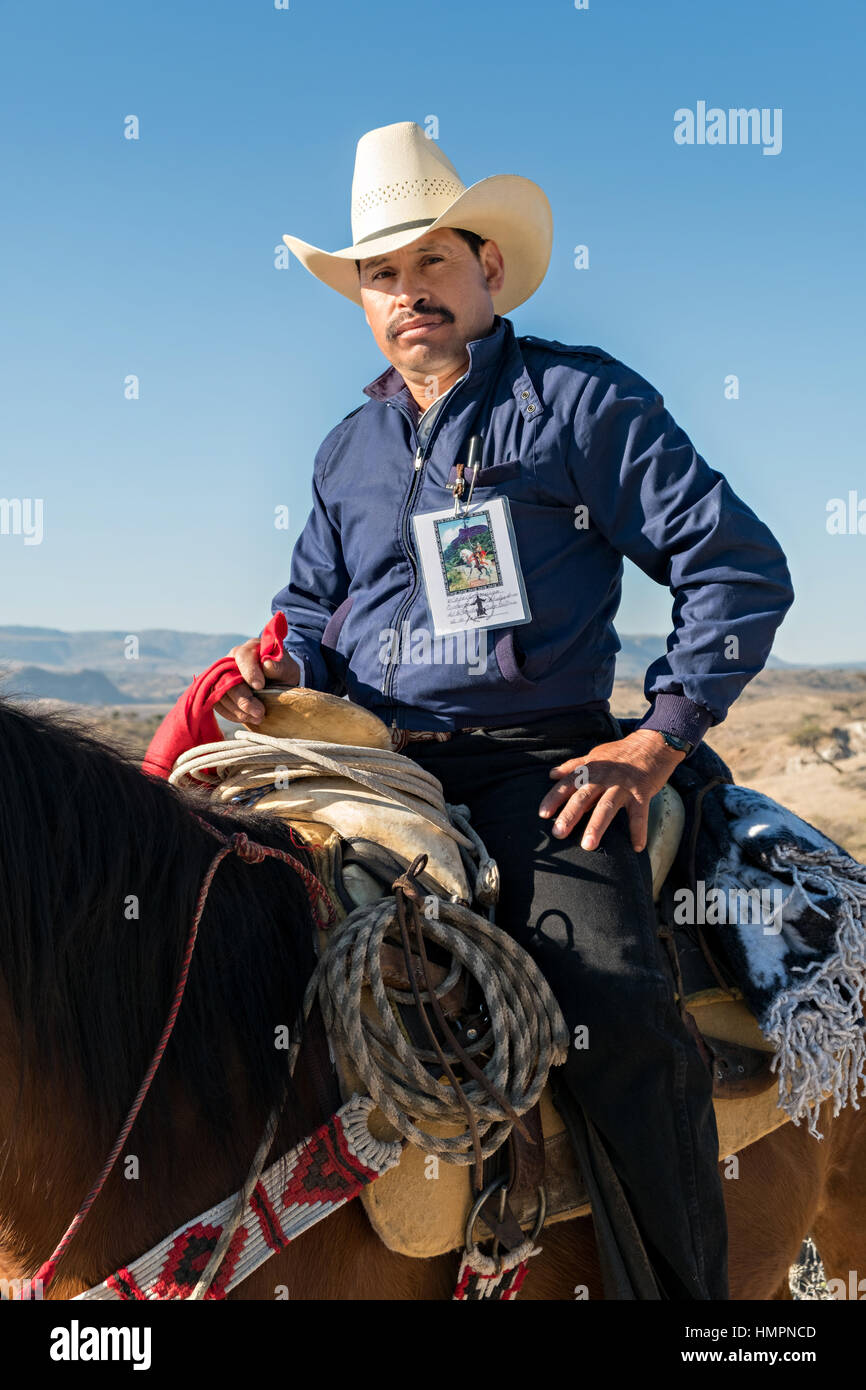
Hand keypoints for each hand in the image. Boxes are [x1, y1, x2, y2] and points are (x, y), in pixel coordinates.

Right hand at [213, 639, 300, 724]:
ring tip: (256, 718)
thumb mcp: (286, 668)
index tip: (260, 686)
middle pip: (228, 679)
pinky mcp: (219, 691)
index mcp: (249, 649)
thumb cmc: (282, 672)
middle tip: (259, 712)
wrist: (277, 682)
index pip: (243, 657)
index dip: (249, 672)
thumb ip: (278, 667)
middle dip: (243, 699)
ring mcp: (222, 676)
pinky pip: (218, 703)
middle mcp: (231, 660)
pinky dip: (231, 714)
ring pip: (220, 693)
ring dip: (238, 709)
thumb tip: (268, 664)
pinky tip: (245, 718)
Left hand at [537, 729, 685, 851]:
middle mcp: (604, 776)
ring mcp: (623, 785)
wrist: (653, 743)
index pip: (568, 784)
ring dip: (597, 826)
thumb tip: (551, 774)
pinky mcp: (642, 792)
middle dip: (570, 815)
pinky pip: (639, 814)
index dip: (554, 798)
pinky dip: (638, 831)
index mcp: (591, 768)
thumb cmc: (621, 753)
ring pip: (607, 806)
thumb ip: (574, 766)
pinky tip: (637, 847)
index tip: (543, 814)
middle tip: (558, 833)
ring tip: (588, 845)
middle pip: (584, 797)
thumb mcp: (595, 755)